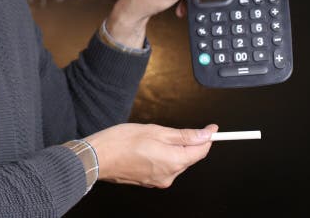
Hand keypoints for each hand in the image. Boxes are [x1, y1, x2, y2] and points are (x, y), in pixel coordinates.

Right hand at [84, 122, 217, 187]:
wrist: (98, 157)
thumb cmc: (121, 142)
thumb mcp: (155, 131)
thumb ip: (183, 135)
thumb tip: (206, 135)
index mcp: (174, 161)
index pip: (201, 151)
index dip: (207, 138)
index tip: (211, 128)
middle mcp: (170, 175)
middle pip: (188, 157)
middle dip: (184, 143)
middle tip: (166, 130)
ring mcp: (159, 180)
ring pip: (175, 162)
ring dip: (170, 150)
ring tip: (150, 139)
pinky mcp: (149, 182)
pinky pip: (163, 167)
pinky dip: (160, 157)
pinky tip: (145, 149)